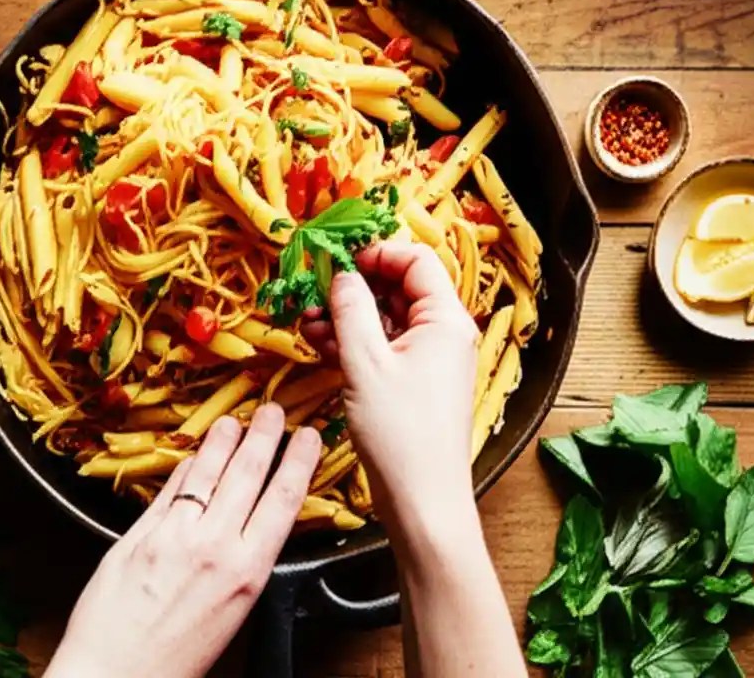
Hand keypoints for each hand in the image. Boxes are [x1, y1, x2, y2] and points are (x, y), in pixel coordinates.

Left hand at [44, 404, 320, 677]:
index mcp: (247, 572)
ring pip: (206, 473)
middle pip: (247, 475)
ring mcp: (174, 535)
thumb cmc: (173, 660)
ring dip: (223, 441)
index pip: (283, 500)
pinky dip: (184, 468)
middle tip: (274, 409)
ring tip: (234, 420)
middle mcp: (214, 547)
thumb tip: (246, 529)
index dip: (298, 461)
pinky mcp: (138, 534)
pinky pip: (169, 490)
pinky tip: (192, 455)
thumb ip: (239, 566)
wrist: (115, 675)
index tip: (308, 437)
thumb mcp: (230, 613)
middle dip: (264, 436)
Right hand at [301, 241, 478, 512]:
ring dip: (346, 316)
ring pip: (385, 319)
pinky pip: (382, 348)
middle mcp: (442, 334)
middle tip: (313, 291)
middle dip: (353, 287)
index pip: (416, 261)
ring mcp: (428, 360)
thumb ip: (350, 310)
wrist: (422, 500)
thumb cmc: (401, 433)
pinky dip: (352, 343)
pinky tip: (319, 343)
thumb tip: (341, 274)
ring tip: (308, 321)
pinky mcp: (412, 383)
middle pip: (397, 288)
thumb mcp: (365, 363)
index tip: (338, 259)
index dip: (376, 253)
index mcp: (445, 320)